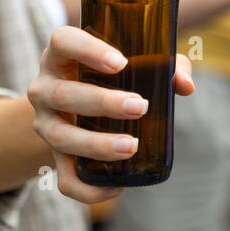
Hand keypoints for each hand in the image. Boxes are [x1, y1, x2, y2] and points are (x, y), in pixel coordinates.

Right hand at [27, 26, 194, 203]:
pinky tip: (118, 188)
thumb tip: (185, 86)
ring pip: (60, 138)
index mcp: (61, 56)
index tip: (121, 62)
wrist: (73, 107)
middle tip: (140, 106)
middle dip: (102, 102)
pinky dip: (89, 189)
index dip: (88, 50)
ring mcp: (45, 124)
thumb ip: (165, 65)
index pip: (62, 41)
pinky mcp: (54, 157)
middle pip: (63, 94)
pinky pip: (65, 180)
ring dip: (96, 144)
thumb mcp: (135, 62)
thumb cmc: (112, 76)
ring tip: (132, 146)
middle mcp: (44, 88)